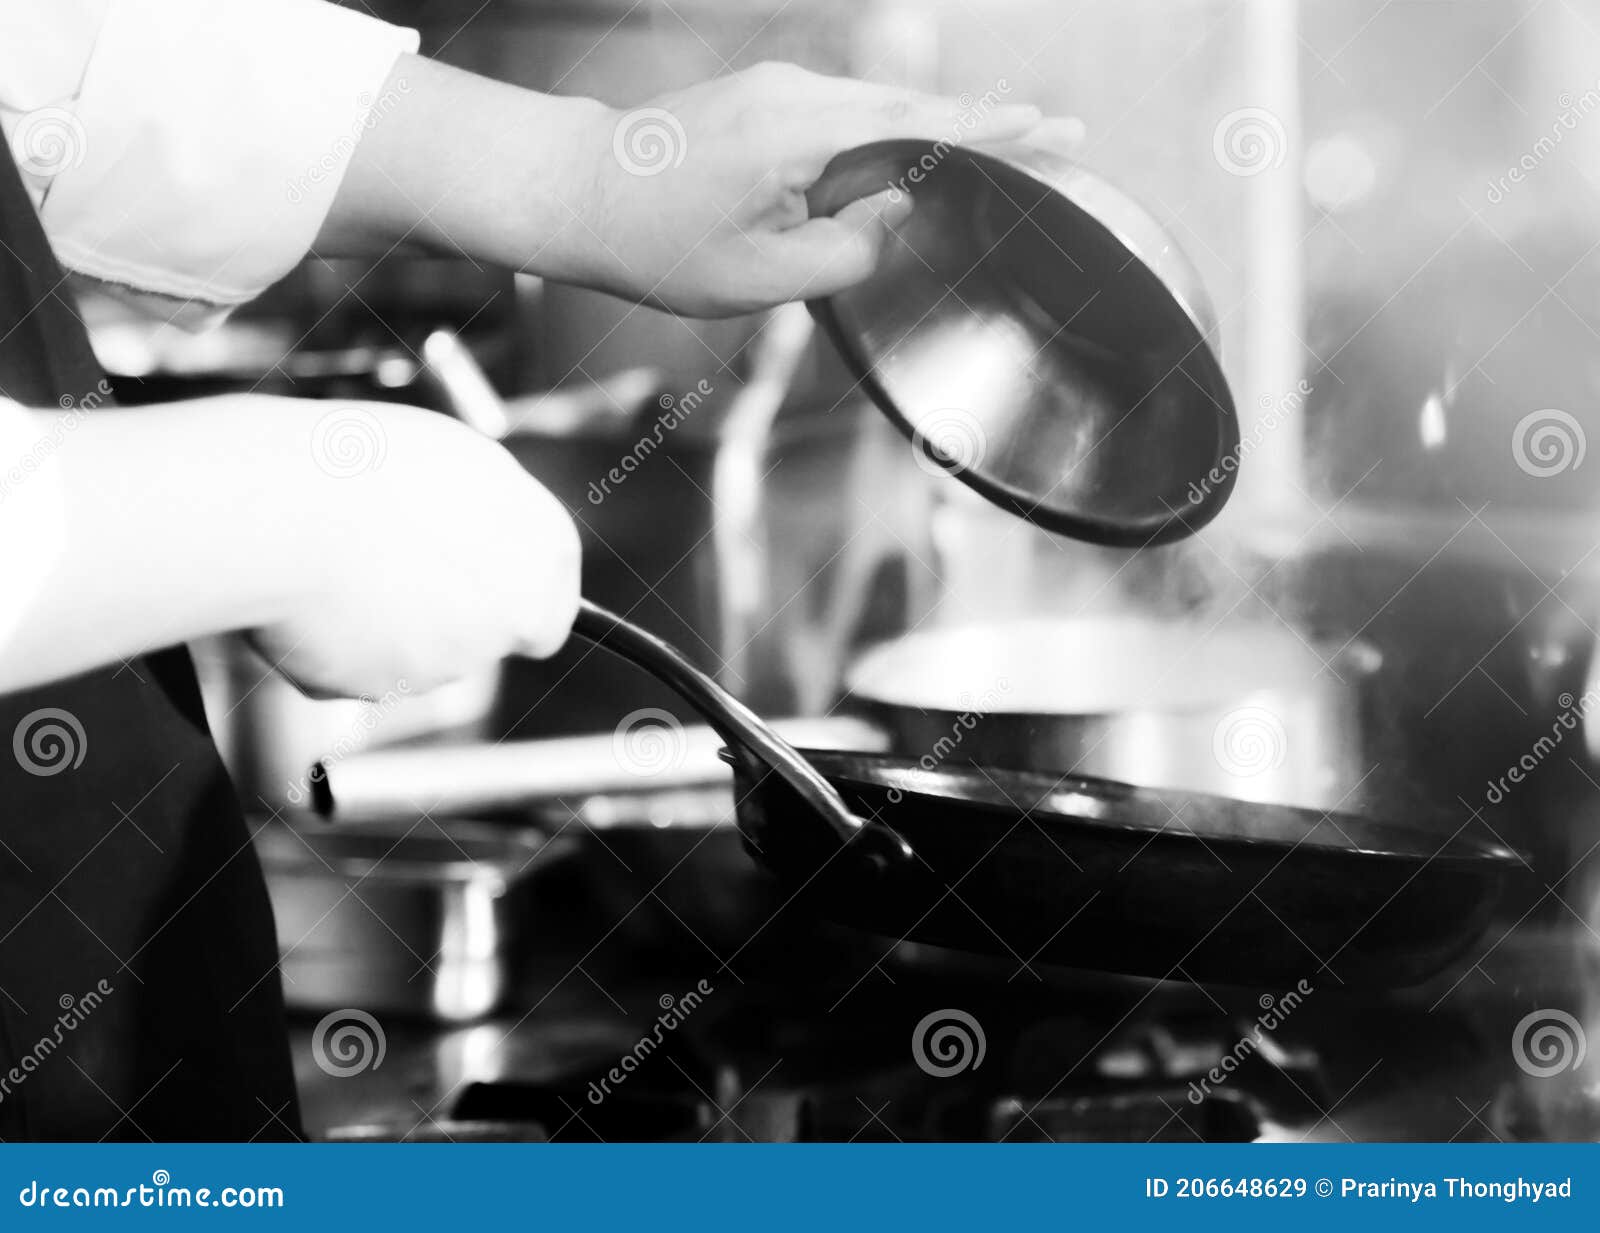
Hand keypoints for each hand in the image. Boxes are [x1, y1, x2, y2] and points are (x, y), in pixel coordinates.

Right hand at [248, 407, 579, 698]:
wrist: (286, 508)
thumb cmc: (373, 464)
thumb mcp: (465, 463)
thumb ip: (499, 518)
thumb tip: (494, 541)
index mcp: (543, 559)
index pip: (551, 612)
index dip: (512, 594)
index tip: (477, 575)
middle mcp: (505, 622)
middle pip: (480, 633)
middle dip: (445, 607)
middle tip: (391, 554)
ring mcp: (442, 664)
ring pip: (417, 652)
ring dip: (389, 620)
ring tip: (341, 558)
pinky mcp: (378, 688)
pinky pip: (357, 666)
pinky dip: (338, 640)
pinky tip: (313, 595)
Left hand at [583, 62, 1045, 315]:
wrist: (579, 190)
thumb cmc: (659, 245)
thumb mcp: (761, 278)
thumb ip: (847, 249)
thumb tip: (898, 209)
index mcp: (801, 133)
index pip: (921, 127)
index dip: (995, 133)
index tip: (1056, 129)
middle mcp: (796, 92)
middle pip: (914, 107)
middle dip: (984, 126)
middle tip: (1055, 137)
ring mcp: (779, 87)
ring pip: (878, 113)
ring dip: (929, 140)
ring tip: (981, 164)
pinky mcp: (765, 97)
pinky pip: (844, 117)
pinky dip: (884, 143)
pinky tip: (900, 175)